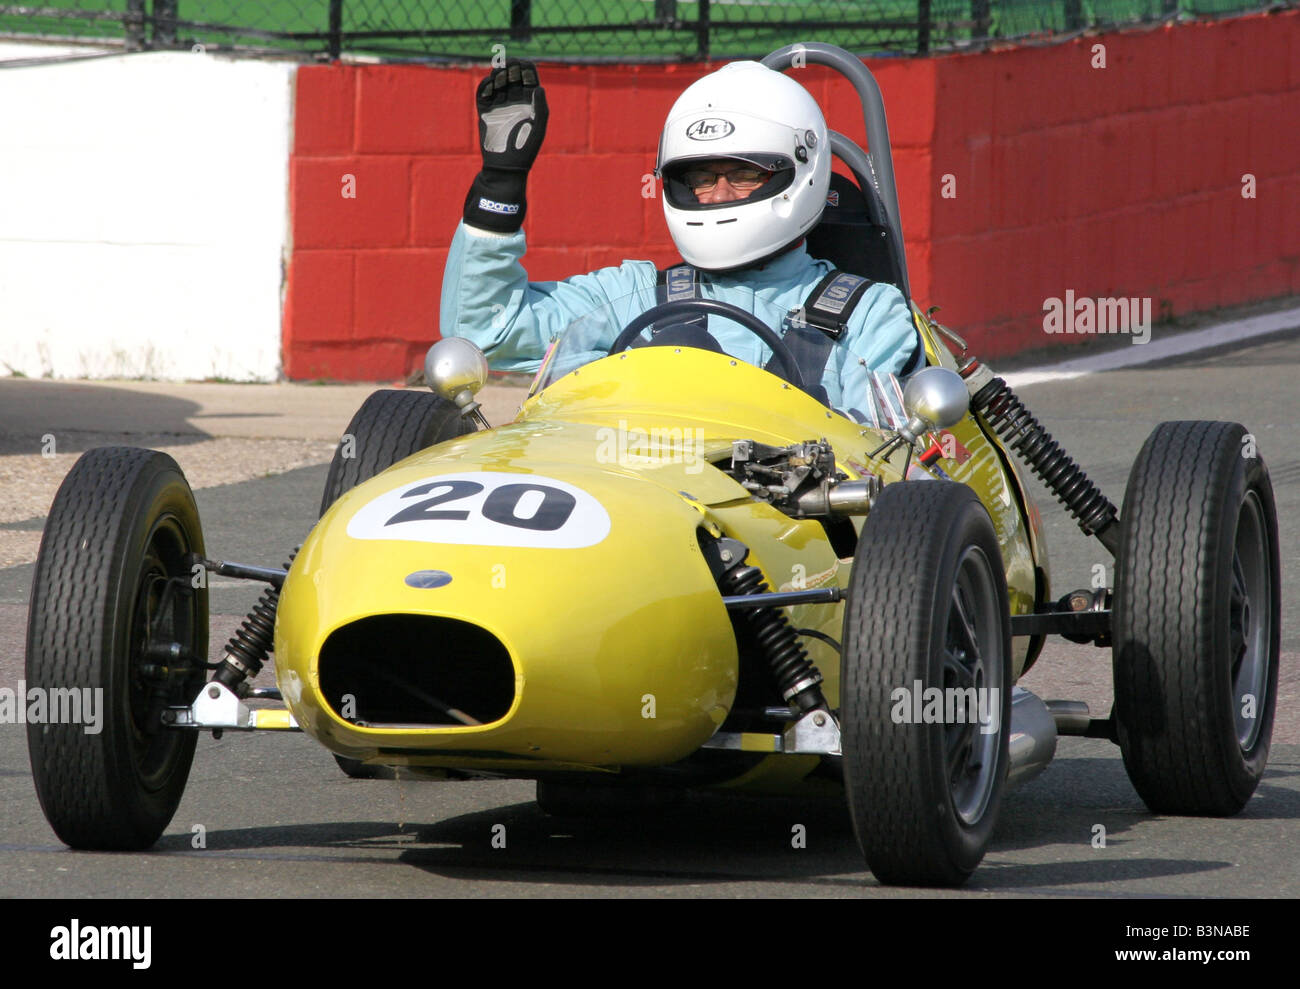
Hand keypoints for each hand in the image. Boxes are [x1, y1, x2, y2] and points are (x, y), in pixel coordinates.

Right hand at [475, 59, 547, 173]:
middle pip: (513, 77)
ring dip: (498, 75)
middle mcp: (515, 102)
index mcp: (531, 103)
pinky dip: (484, 86)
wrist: (505, 166)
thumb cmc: (525, 150)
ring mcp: (500, 106)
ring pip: (498, 83)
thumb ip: (541, 108)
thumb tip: (539, 88)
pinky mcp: (485, 112)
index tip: (522, 63)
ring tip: (499, 74)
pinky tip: (489, 83)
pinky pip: (483, 94)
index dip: (525, 68)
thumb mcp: (538, 129)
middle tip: (508, 66)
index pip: (529, 78)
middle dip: (510, 68)